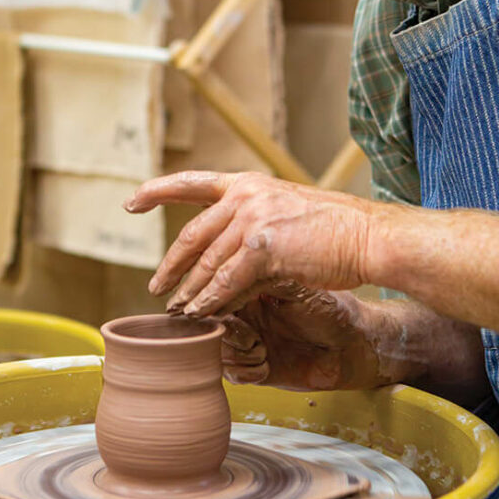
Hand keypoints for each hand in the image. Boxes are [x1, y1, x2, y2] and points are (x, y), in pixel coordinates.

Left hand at [124, 170, 385, 317]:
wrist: (368, 236)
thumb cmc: (335, 229)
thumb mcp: (286, 212)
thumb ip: (252, 225)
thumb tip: (224, 255)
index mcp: (247, 183)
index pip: (190, 182)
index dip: (156, 192)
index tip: (130, 203)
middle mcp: (244, 195)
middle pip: (192, 234)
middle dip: (170, 265)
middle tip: (156, 286)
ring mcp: (252, 218)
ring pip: (207, 264)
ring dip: (189, 292)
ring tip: (178, 313)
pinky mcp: (263, 247)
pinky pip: (227, 283)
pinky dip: (212, 303)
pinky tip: (202, 316)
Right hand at [220, 281, 414, 391]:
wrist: (353, 346)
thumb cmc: (331, 308)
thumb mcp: (296, 287)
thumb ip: (262, 280)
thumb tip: (229, 274)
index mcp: (250, 282)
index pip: (215, 286)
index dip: (210, 298)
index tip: (216, 309)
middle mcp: (244, 309)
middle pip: (207, 318)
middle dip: (222, 328)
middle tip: (247, 333)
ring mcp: (247, 337)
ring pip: (215, 347)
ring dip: (234, 350)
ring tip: (259, 347)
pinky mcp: (253, 367)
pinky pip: (230, 372)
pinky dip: (244, 369)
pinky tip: (265, 362)